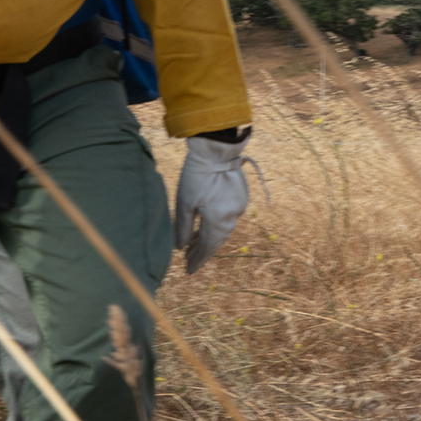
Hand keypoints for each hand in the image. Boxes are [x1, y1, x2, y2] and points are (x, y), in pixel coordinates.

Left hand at [174, 131, 251, 273]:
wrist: (217, 150)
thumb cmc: (197, 176)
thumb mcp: (184, 203)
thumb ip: (182, 228)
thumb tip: (179, 248)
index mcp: (218, 221)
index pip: (207, 248)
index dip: (197, 260)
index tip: (188, 270)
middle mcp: (232, 218)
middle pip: (217, 240)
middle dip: (202, 250)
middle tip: (188, 259)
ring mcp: (238, 207)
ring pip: (223, 229)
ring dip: (208, 237)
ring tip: (193, 244)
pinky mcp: (240, 197)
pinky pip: (228, 217)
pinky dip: (216, 224)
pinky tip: (205, 225)